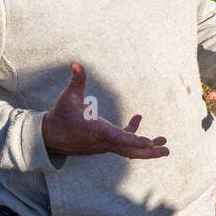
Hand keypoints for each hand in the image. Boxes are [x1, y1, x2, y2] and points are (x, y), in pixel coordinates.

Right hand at [41, 62, 169, 158]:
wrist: (48, 137)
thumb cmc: (60, 116)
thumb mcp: (68, 97)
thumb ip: (76, 81)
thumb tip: (76, 63)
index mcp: (97, 131)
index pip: (119, 138)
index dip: (135, 139)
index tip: (150, 143)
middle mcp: (103, 142)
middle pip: (129, 151)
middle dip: (149, 151)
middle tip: (167, 151)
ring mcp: (104, 145)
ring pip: (128, 150)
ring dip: (146, 148)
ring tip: (163, 145)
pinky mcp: (103, 145)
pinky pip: (121, 142)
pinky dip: (131, 134)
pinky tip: (138, 118)